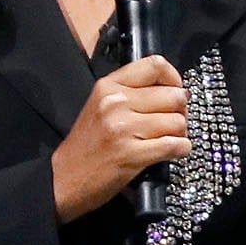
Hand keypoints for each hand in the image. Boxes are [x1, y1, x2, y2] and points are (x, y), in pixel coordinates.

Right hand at [52, 56, 189, 221]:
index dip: (175, 78)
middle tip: (174, 122)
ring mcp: (123, 128)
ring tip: (169, 139)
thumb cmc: (86, 145)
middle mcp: (116, 103)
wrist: (64, 178)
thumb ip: (132, 93)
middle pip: (173, 95)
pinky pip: (175, 145)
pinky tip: (173, 152)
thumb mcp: (101, 107)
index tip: (176, 91)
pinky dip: (181, 149)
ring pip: (177, 121)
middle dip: (181, 110)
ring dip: (181, 133)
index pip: (155, 66)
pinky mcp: (132, 153)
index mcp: (108, 86)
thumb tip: (174, 91)